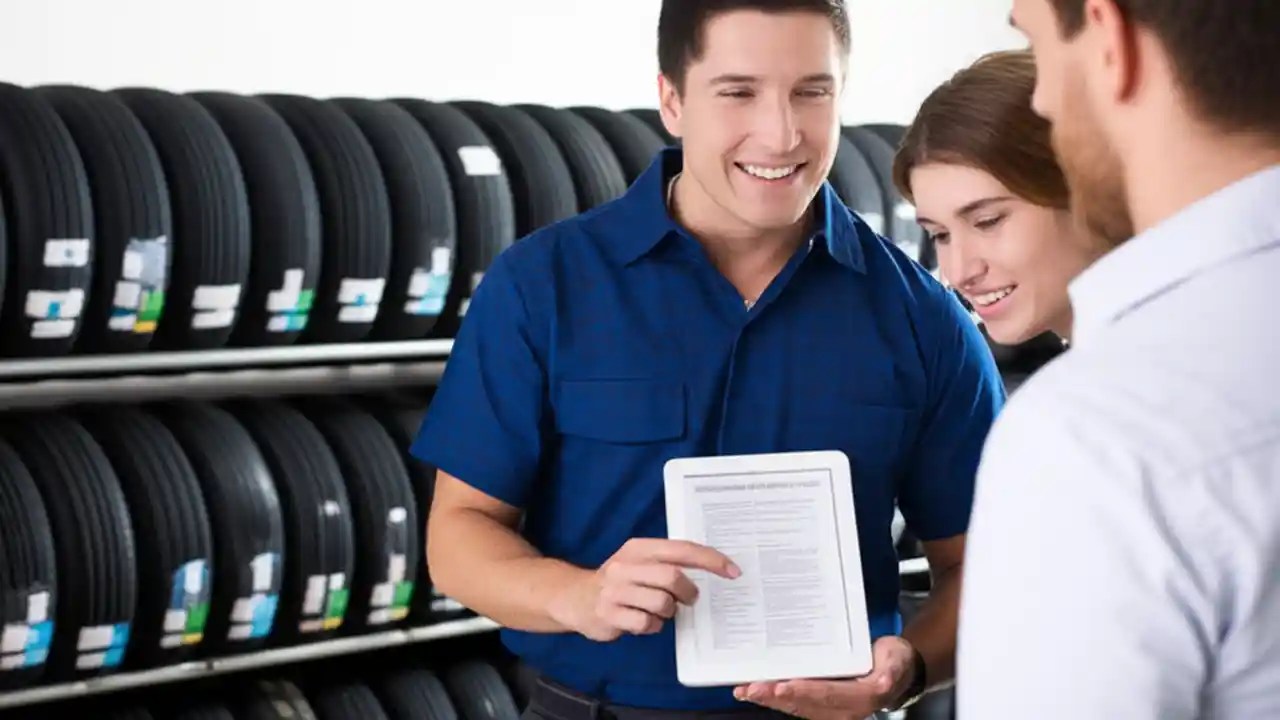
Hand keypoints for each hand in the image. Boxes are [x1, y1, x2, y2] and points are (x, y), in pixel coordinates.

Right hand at [547, 538, 740, 641]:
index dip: (710, 559)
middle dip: (687, 592)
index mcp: (639, 548)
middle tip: (689, 599)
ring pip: (661, 603)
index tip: (733, 571)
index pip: (681, 549)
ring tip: (659, 610)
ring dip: (668, 611)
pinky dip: (651, 626)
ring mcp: (615, 590)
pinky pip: (645, 623)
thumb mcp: (640, 562)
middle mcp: (626, 565)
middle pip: (672, 577)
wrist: (575, 597)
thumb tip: (712, 568)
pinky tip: (643, 621)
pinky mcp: (609, 614)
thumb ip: (669, 562)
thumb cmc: (619, 580)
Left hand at [733, 636, 917, 719]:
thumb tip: (884, 680)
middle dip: (776, 697)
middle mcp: (843, 710)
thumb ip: (890, 670)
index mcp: (860, 698)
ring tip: (745, 691)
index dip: (803, 691)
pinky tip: (755, 692)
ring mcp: (830, 710)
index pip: (827, 694)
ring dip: (769, 700)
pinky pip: (795, 704)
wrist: (897, 672)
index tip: (781, 686)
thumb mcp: (896, 660)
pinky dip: (774, 699)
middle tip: (751, 688)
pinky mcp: (821, 706)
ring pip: (795, 707)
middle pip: (804, 704)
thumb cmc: (893, 662)